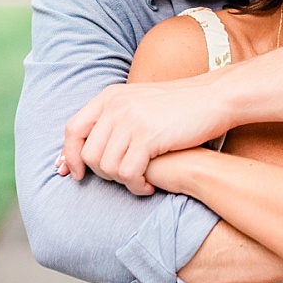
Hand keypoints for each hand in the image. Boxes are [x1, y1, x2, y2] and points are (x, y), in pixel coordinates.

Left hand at [61, 79, 229, 194]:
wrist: (213, 98)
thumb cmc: (179, 107)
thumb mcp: (139, 103)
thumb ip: (114, 120)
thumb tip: (90, 147)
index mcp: (109, 97)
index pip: (73, 129)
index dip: (69, 155)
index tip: (73, 174)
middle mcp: (115, 106)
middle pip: (88, 153)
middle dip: (102, 174)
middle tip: (125, 178)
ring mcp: (130, 120)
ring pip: (106, 166)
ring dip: (122, 182)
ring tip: (140, 182)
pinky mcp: (147, 135)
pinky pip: (127, 173)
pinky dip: (136, 186)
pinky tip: (149, 186)